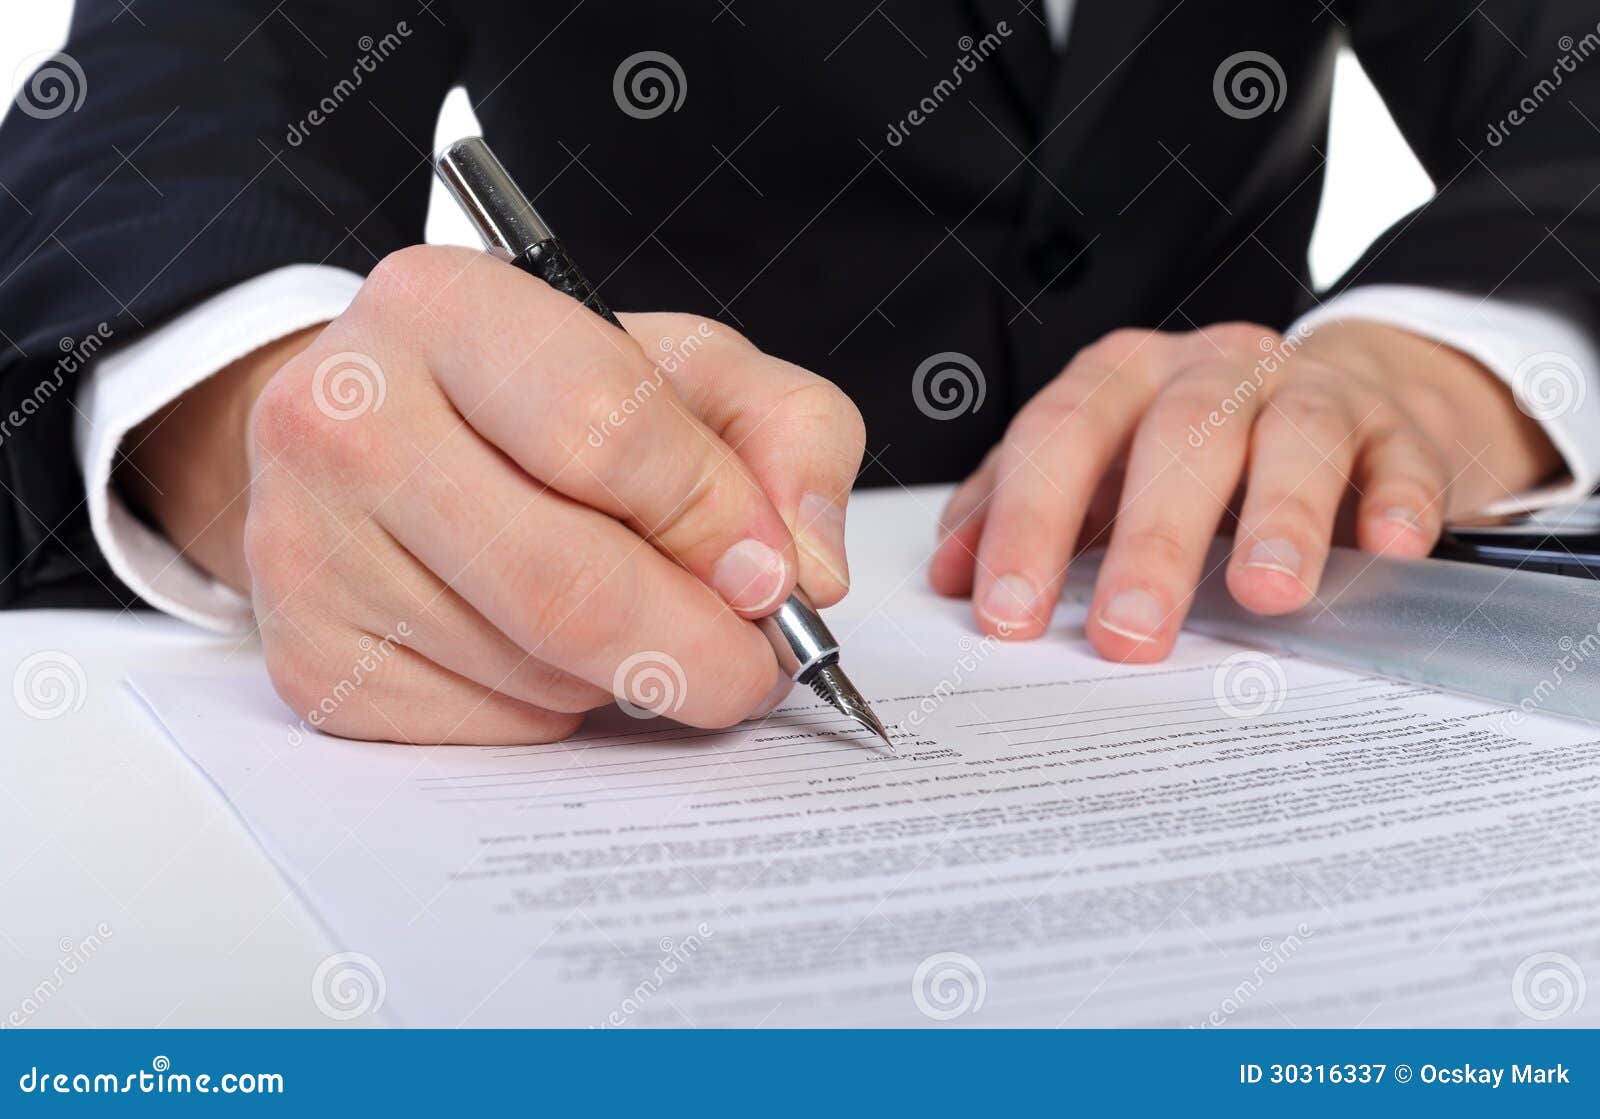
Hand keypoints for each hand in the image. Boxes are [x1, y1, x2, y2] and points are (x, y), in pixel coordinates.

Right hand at [122, 245, 864, 742]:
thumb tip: (807, 573)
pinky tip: (548, 651)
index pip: (608, 434)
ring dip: (626, 679)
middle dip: (698, 650)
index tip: (774, 575)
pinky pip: (484, 727)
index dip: (717, 523)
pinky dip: (554, 710)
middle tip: (754, 665)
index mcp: (444, 307)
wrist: (379, 435)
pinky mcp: (307, 656)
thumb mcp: (688, 369)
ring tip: (638, 628)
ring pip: (533, 671)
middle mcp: (346, 418)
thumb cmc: (545, 398)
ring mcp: (307, 546)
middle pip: (567, 585)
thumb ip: (785, 436)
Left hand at [929, 320, 1561, 659]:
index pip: (1060, 436)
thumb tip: (952, 574)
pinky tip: (1386, 551)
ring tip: (1263, 593)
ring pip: (1292, 434)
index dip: (1028, 522)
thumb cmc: (1195, 449)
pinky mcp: (1396, 427)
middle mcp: (1210, 370)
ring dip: (1277, 515)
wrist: (1337, 397)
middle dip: (1148, 541)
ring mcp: (1308, 391)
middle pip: (1176, 436)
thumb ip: (1023, 510)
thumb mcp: (1100, 468)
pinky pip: (1398, 457)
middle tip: (1126, 633)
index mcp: (1122, 378)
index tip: (1007, 611)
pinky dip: (1393, 502)